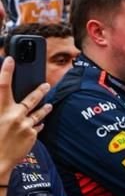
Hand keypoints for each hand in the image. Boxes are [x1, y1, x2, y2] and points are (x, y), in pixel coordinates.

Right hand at [0, 57, 50, 174]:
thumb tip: (3, 98)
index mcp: (0, 110)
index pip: (2, 86)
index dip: (6, 71)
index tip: (10, 60)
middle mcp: (14, 115)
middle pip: (30, 98)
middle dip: (39, 90)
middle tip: (46, 84)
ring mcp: (25, 125)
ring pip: (38, 113)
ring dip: (44, 108)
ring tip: (49, 105)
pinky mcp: (32, 136)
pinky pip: (36, 127)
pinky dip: (36, 125)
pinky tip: (39, 124)